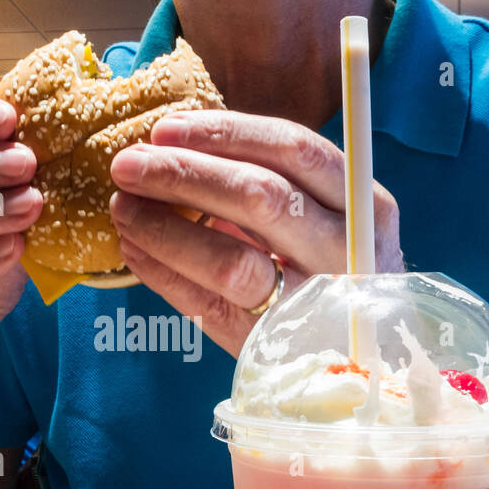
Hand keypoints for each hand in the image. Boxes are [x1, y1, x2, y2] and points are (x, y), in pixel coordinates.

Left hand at [107, 109, 401, 357]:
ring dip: (165, 228)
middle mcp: (349, 253)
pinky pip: (206, 305)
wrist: (354, 360)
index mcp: (366, 206)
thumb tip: (169, 144)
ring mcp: (314, 305)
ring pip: (231, 260)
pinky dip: (161, 272)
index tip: (165, 128)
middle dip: (184, 174)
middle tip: (126, 164)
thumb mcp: (320, 218)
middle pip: (261, 197)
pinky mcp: (273, 345)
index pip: (293, 150)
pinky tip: (132, 248)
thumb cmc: (325, 269)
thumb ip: (265, 179)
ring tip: (122, 208)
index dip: (225, 133)